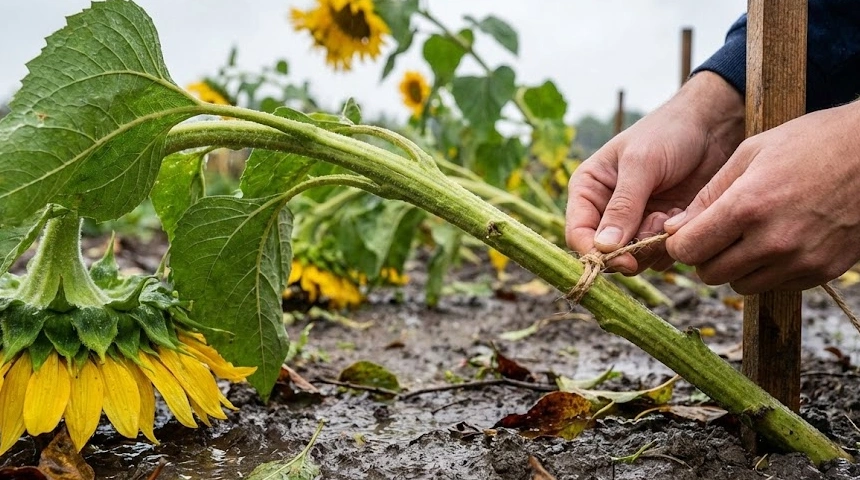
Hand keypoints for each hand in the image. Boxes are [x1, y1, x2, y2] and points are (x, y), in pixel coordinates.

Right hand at [565, 72, 743, 273]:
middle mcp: (606, 211)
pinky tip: (682, 216)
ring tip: (670, 214)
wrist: (712, 127)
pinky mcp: (660, 231)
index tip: (623, 260)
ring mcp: (634, 223)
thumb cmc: (668, 133)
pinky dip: (672, 243)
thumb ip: (622, 207)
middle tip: (656, 227)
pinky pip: (658, 256)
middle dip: (631, 248)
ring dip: (654, 245)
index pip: (578, 233)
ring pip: (633, 259)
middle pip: (606, 252)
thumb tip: (604, 248)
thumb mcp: (641, 165)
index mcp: (588, 190)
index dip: (595, 252)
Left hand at [664, 101, 859, 293]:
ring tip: (750, 235)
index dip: (681, 243)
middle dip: (706, 256)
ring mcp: (800, 260)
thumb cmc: (811, 143)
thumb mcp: (751, 153)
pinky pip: (776, 286)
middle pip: (711, 274)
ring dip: (736, 267)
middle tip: (718, 234)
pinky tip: (779, 241)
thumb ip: (708, 195)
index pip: (689, 250)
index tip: (686, 232)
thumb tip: (674, 229)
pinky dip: (768, 271)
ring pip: (742, 286)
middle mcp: (773, 240)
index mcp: (748, 206)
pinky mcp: (822, 272)